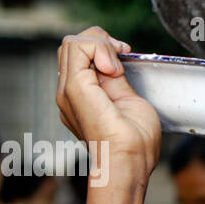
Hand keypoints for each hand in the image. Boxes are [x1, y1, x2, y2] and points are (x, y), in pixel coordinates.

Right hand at [56, 26, 161, 190]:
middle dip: (100, 41)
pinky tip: (114, 68)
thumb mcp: (128, 100)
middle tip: (122, 54)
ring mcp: (68, 91)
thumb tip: (114, 62)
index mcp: (82, 97)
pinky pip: (78, 47)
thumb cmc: (136, 145)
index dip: (103, 48)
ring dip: (100, 43)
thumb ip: (116, 81)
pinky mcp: (74, 88)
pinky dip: (99, 47)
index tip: (125, 56)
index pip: (80, 56)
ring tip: (118, 65)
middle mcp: (69, 93)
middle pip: (72, 45)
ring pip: (73, 43)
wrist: (130, 162)